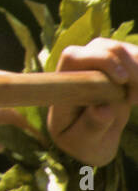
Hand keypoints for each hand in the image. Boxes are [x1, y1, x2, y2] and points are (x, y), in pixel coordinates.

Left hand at [46, 38, 137, 166]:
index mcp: (61, 84)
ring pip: (122, 50)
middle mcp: (77, 67)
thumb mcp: (84, 143)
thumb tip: (103, 109)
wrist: (95, 139)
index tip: (122, 79)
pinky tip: (137, 95)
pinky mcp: (117, 64)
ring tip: (135, 100)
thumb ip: (91, 126)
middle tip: (135, 99)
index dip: (100, 60)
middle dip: (128, 67)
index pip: (73, 57)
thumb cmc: (82, 141)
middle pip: (103, 47)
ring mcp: (97, 61)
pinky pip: (135, 56)